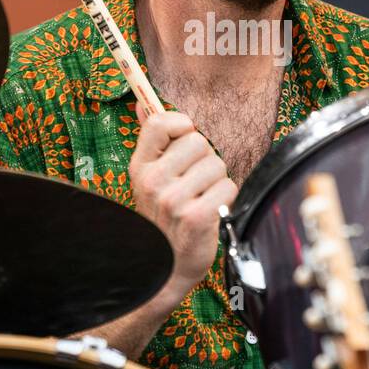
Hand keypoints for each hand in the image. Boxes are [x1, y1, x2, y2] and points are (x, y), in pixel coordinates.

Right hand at [129, 110, 237, 298]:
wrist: (167, 267)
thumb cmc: (164, 216)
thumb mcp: (149, 178)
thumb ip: (151, 140)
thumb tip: (142, 102)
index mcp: (140, 167)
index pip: (160, 123)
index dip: (181, 125)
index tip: (185, 139)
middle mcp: (152, 182)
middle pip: (198, 141)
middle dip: (204, 160)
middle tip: (194, 184)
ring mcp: (173, 200)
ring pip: (217, 164)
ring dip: (217, 181)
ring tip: (202, 199)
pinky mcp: (196, 217)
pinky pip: (228, 187)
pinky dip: (226, 199)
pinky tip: (211, 212)